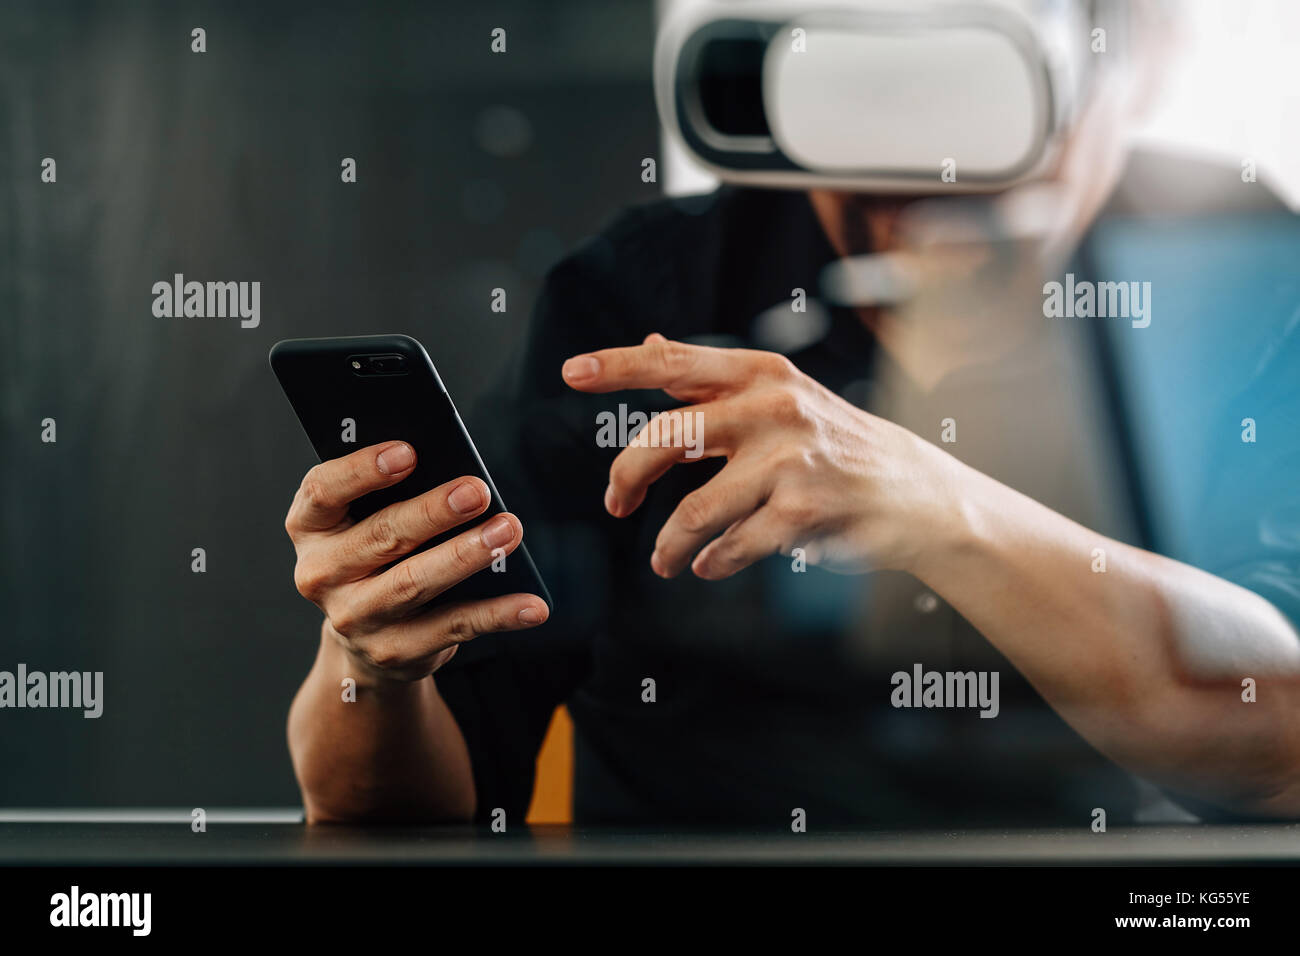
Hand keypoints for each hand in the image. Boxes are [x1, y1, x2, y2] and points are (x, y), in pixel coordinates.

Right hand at [284, 441, 548, 681]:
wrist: (365, 636)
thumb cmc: (376, 553)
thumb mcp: (366, 518)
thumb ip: (393, 492)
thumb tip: (455, 471)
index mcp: (310, 527)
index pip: (323, 491)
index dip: (362, 470)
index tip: (409, 452)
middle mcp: (322, 574)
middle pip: (381, 536)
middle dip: (433, 512)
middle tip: (477, 490)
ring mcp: (355, 618)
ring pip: (414, 583)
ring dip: (466, 555)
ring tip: (508, 531)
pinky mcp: (396, 651)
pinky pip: (453, 627)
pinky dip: (498, 614)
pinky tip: (532, 605)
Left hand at [562, 335, 958, 578]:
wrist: (909, 488)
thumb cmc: (831, 440)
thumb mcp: (778, 394)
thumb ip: (711, 380)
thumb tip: (651, 343)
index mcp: (760, 372)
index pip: (674, 363)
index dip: (617, 365)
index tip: (570, 372)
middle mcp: (773, 407)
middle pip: (666, 439)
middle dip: (625, 478)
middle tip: (614, 504)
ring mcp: (790, 460)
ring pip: (694, 510)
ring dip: (668, 544)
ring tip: (663, 559)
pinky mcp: (804, 511)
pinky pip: (731, 546)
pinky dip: (711, 562)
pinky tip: (708, 565)